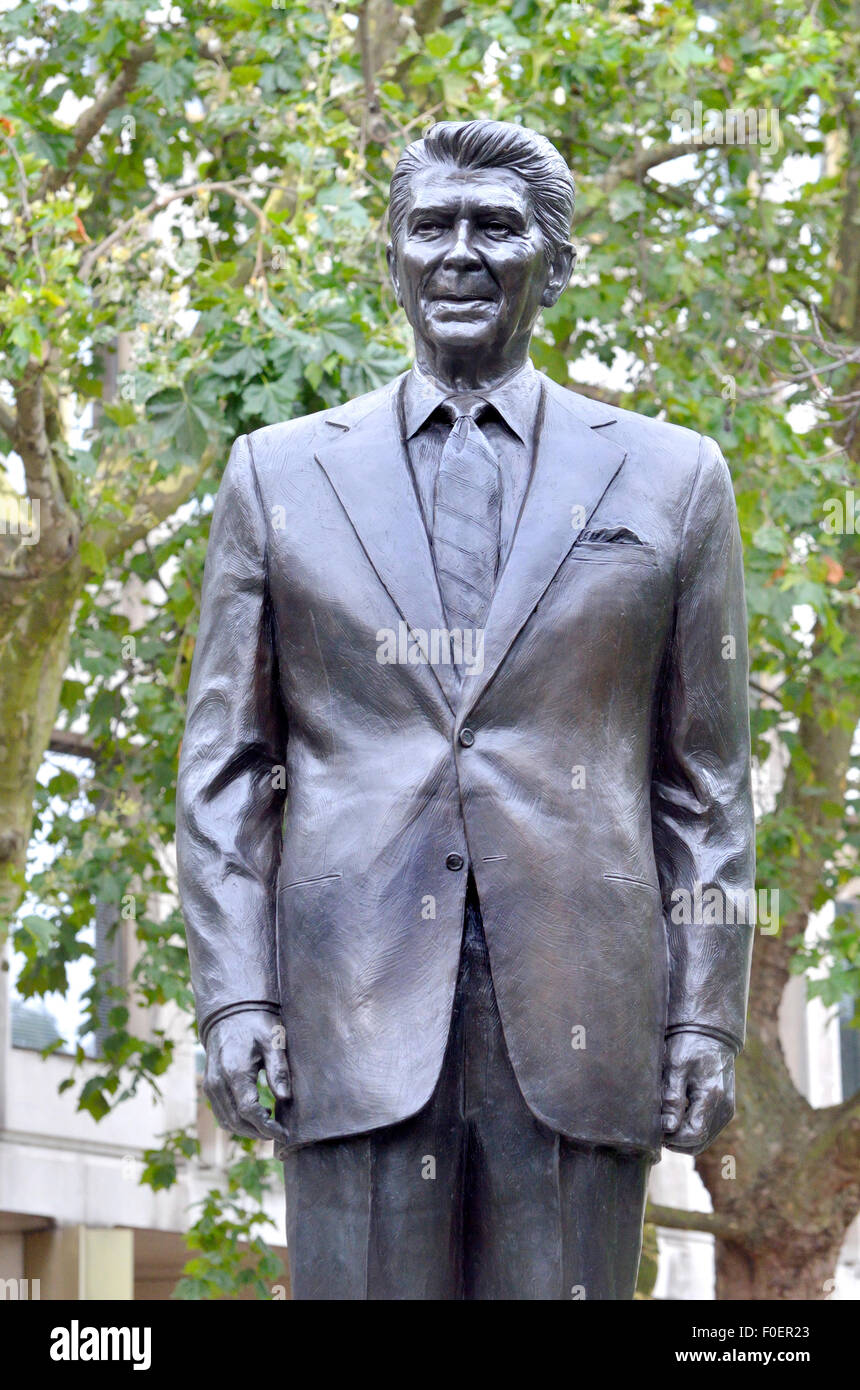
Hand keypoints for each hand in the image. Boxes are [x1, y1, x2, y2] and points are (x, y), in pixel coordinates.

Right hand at [203, 1010, 290, 1148]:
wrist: (228, 1013)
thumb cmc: (255, 1025)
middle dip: (258, 1132)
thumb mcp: (273, 1041)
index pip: (249, 1111)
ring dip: (247, 1130)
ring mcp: (210, 1086)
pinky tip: (254, 1118)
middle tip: (279, 1133)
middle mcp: (218, 1082)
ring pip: (227, 1121)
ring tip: (268, 1127)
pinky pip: (220, 1113)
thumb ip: (279, 1070)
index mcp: (235, 1072)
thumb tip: (285, 1099)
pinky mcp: (209, 1086)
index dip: (267, 1127)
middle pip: (237, 1121)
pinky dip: (236, 1122)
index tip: (284, 1133)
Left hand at [661, 1032, 734, 1154]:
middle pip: (699, 1142)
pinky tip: (677, 1116)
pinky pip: (708, 1129)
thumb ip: (672, 1097)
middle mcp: (724, 1107)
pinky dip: (692, 1129)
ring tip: (666, 1121)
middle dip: (676, 1141)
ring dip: (684, 1137)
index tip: (656, 1129)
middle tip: (657, 1128)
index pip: (693, 1134)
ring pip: (704, 1139)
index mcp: (712, 1096)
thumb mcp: (675, 1066)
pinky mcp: (725, 1108)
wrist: (711, 1033)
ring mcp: (727, 1109)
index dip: (673, 1138)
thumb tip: (668, 1127)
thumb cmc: (689, 1045)